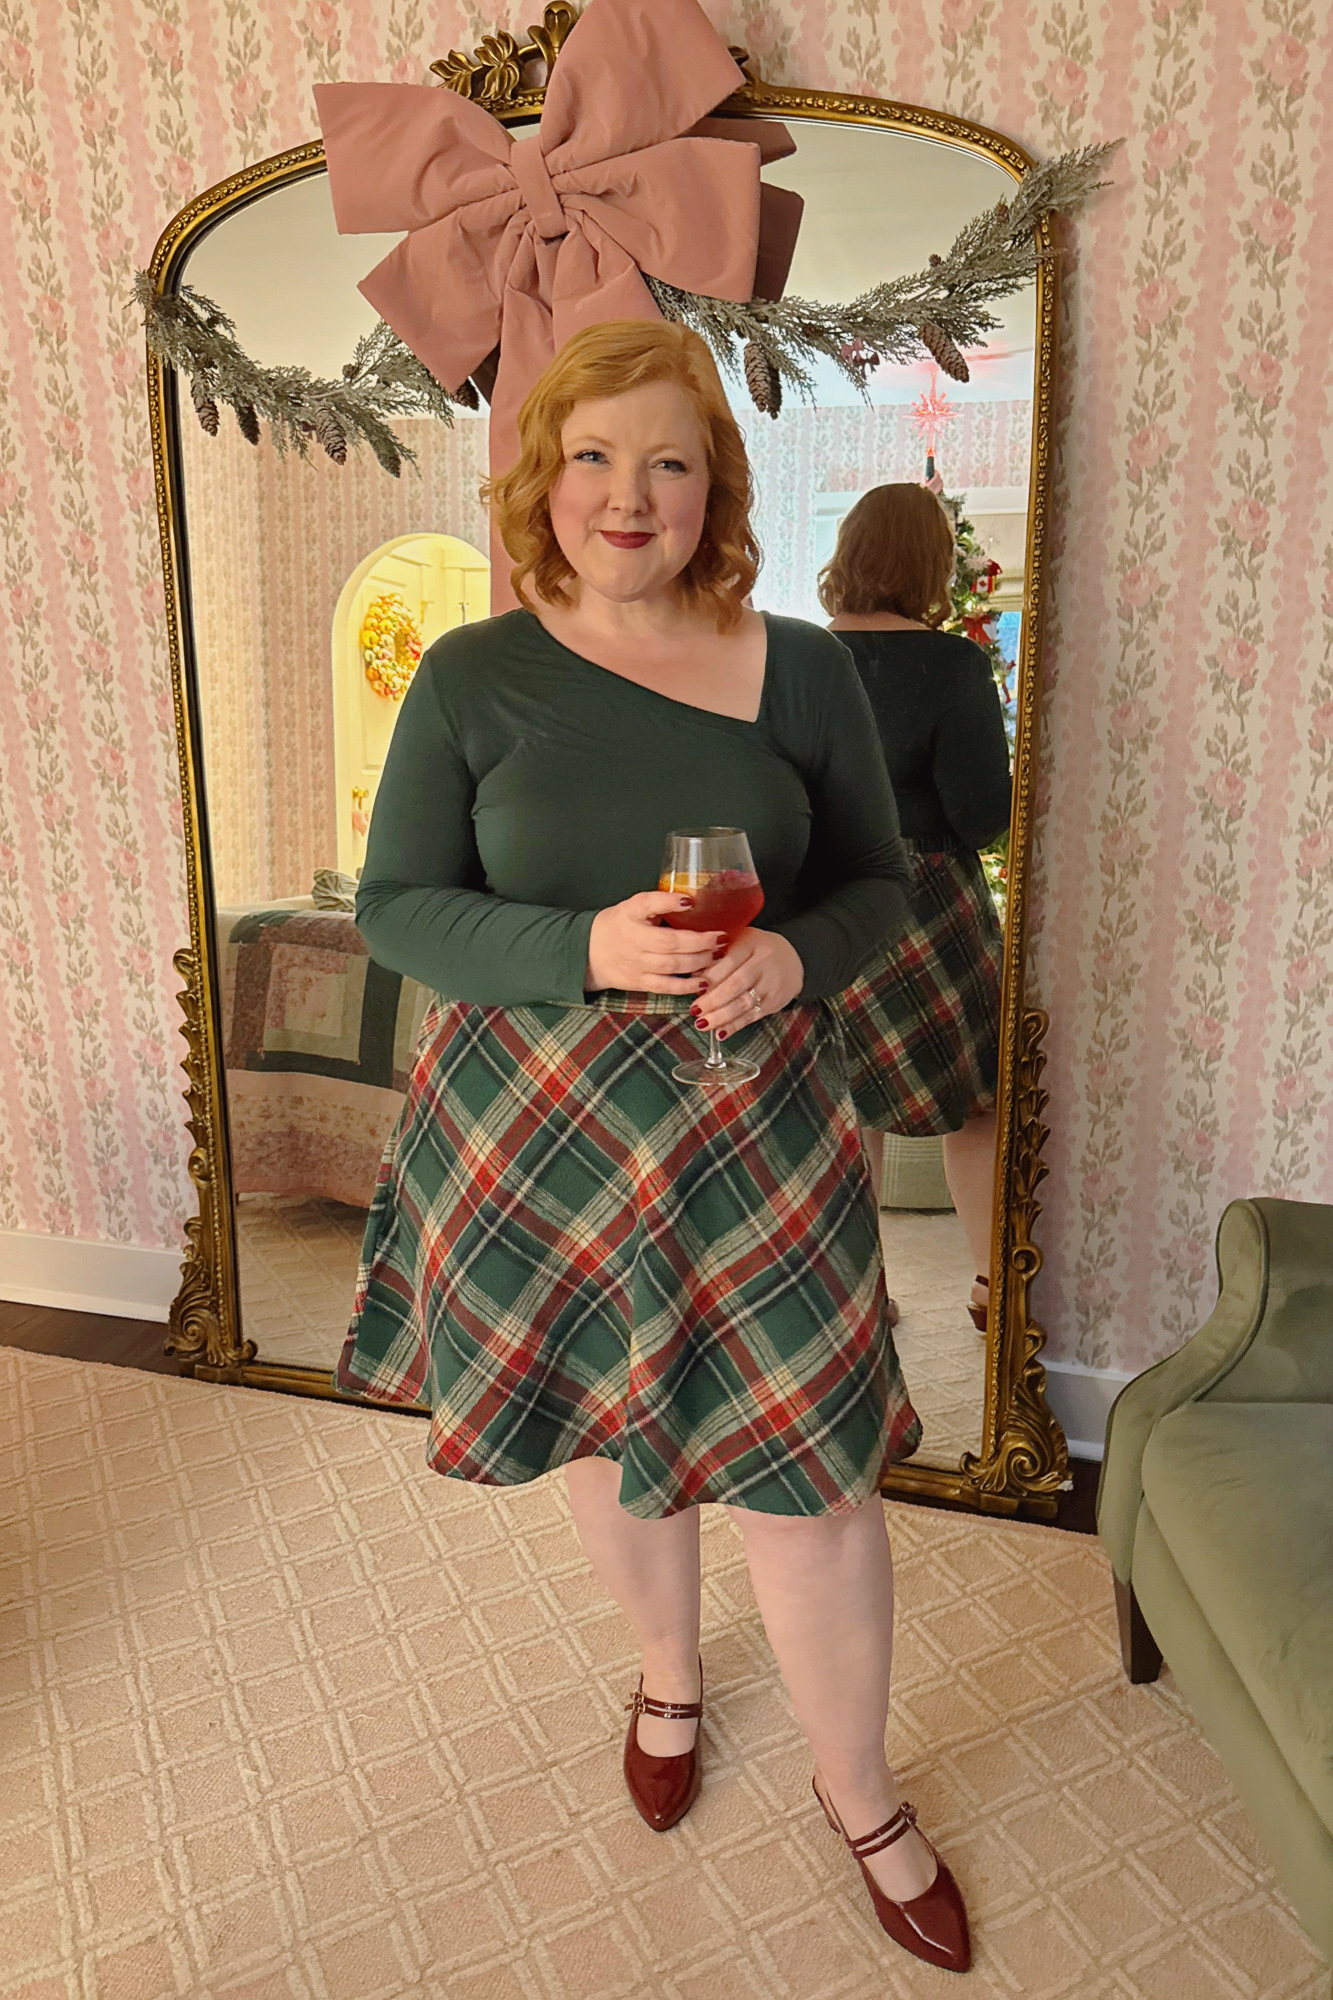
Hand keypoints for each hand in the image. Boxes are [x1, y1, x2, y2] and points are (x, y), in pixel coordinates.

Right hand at [586, 892, 723, 994]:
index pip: (647, 903)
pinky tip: (704, 982)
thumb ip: (659, 904)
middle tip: (721, 937)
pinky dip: (686, 986)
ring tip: (718, 954)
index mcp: (630, 913)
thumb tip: (699, 898)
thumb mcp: (633, 907)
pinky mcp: (639, 981)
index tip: (690, 900)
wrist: (591, 952)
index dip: (669, 902)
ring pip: (672, 965)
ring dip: (699, 961)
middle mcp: (632, 938)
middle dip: (700, 941)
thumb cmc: (621, 925)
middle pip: (669, 942)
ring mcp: (636, 962)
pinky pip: (666, 986)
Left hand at [692, 928, 803, 1035]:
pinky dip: (736, 1025)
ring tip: (703, 1023)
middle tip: (695, 1010)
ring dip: (722, 1016)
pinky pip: (753, 1016)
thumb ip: (718, 955)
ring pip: (744, 1002)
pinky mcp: (776, 1001)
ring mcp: (772, 983)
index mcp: (751, 943)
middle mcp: (764, 962)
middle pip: (736, 984)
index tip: (694, 987)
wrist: (793, 958)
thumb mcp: (739, 941)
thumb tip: (693, 977)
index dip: (710, 977)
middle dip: (713, 1000)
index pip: (729, 961)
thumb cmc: (756, 950)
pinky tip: (721, 1032)